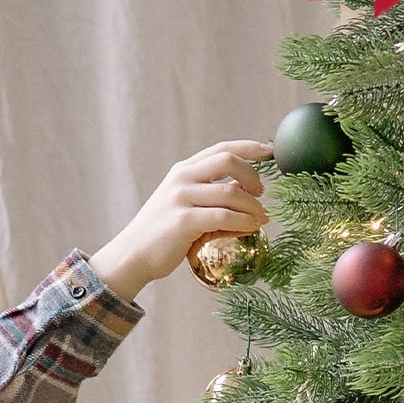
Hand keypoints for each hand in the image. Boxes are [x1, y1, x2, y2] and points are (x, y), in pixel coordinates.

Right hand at [90, 140, 271, 299]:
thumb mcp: (185, 202)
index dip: (250, 147)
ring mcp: (181, 198)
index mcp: (183, 170)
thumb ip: (210, 190)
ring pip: (230, 192)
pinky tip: (251, 227)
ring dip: (253, 206)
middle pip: (228, 160)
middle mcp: (182, 178)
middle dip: (253, 175)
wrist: (132, 255)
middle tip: (261, 193)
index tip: (270, 151)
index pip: (222, 148)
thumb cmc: (164, 231)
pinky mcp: (183, 221)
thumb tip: (246, 184)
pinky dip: (244, 221)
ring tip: (261, 218)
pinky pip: (224, 217)